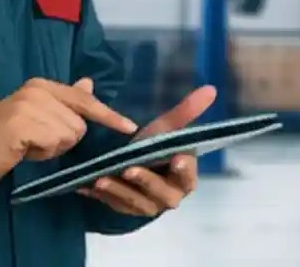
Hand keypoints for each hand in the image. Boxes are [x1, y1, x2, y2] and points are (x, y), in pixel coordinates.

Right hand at [0, 77, 137, 187]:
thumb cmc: (5, 137)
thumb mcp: (37, 116)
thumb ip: (65, 101)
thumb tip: (89, 83)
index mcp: (42, 85)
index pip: (84, 100)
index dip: (108, 115)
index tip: (130, 127)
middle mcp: (38, 90)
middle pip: (79, 124)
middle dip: (63, 140)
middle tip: (36, 141)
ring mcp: (29, 105)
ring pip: (68, 136)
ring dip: (52, 148)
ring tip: (28, 145)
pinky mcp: (22, 124)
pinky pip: (52, 144)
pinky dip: (41, 154)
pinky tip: (23, 150)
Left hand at [76, 85, 216, 216]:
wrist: (133, 164)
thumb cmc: (155, 145)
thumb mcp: (167, 128)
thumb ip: (186, 111)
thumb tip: (211, 88)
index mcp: (185, 176)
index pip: (188, 175)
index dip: (184, 169)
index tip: (176, 160)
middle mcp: (170, 195)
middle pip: (162, 193)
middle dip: (146, 181)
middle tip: (129, 169)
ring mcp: (149, 206)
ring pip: (136, 201)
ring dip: (119, 190)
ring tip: (101, 178)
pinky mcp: (128, 210)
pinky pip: (115, 206)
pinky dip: (102, 196)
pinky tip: (88, 186)